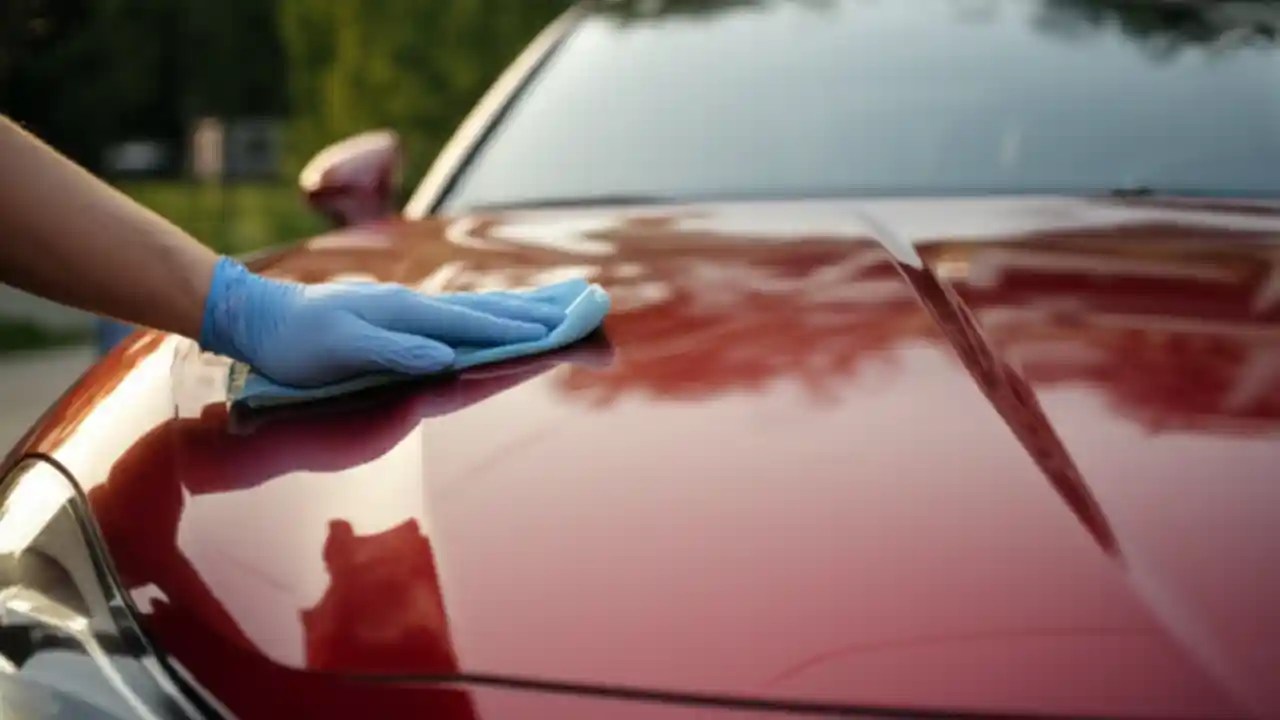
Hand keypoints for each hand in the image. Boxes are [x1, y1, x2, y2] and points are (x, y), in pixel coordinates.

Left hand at [199, 258, 563, 386]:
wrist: (264, 318)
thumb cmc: (299, 341)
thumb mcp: (340, 348)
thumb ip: (396, 352)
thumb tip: (448, 358)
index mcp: (412, 316)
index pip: (481, 326)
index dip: (526, 332)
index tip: (568, 333)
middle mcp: (421, 309)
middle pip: (494, 313)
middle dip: (542, 317)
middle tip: (589, 315)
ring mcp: (415, 310)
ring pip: (482, 310)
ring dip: (525, 310)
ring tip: (563, 310)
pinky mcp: (407, 315)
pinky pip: (463, 315)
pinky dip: (494, 314)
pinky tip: (506, 314)